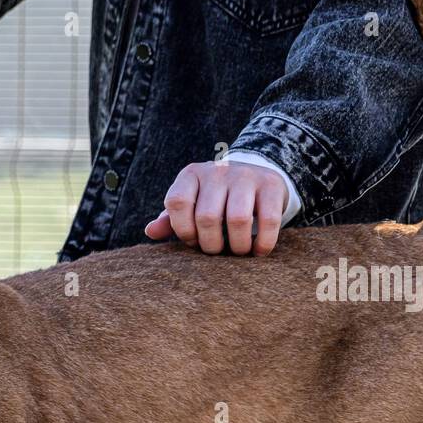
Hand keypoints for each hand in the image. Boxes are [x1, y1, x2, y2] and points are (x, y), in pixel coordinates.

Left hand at [144, 161, 287, 255]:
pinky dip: (263, 243)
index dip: (182, 229)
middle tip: (216, 250)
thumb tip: (150, 231)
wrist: (255, 177)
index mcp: (191, 175)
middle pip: (207, 217)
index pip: (176, 202)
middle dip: (210, 244)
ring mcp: (246, 175)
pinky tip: (258, 251)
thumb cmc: (213, 200)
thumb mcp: (190, 205)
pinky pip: (268, 220)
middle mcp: (217, 171)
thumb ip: (170, 220)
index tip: (193, 240)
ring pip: (237, 220)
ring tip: (237, 252)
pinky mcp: (271, 185)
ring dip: (237, 246)